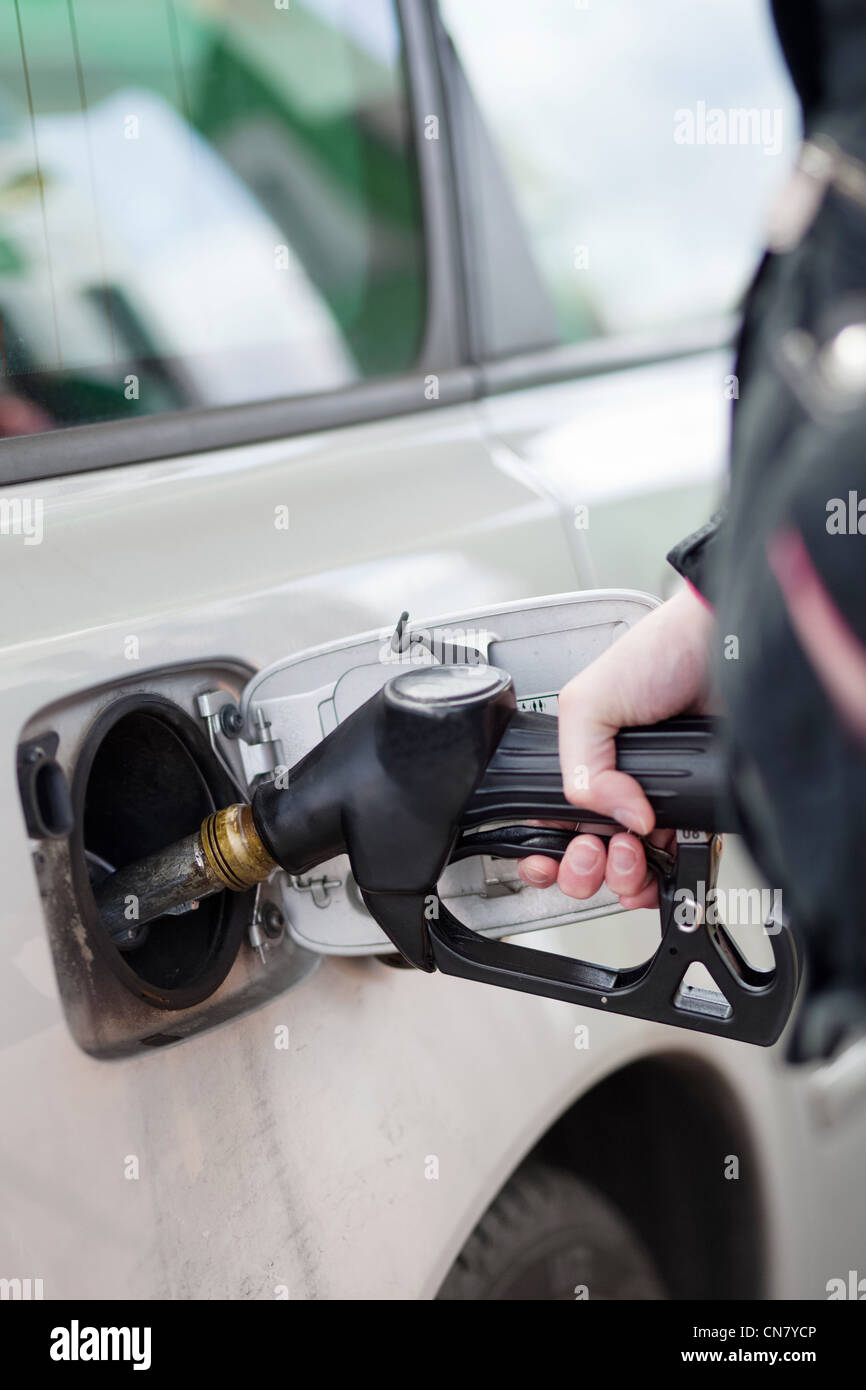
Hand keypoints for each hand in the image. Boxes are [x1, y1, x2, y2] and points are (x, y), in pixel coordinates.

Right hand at [517, 584, 713, 907]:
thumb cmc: (662, 653)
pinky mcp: (698, 809)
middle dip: (581, 868)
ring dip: (620, 876)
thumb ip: (580, 764)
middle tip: (592, 852)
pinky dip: (665, 875)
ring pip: (628, 867)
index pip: (549, 821)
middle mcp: (616, 785)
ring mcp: (657, 800)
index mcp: (581, 760)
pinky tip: (659, 865)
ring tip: (628, 854)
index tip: (545, 860)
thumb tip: (619, 817)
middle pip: (585, 855)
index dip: (541, 850)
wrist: (727, 646)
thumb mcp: (590, 700)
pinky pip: (676, 860)